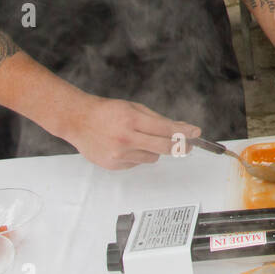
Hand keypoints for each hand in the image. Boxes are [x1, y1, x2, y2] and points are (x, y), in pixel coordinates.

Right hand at [62, 96, 200, 170]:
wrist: (78, 121)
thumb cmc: (108, 111)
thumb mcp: (134, 108)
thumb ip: (158, 120)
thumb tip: (182, 128)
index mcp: (132, 120)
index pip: (166, 129)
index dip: (184, 132)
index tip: (196, 133)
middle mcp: (126, 139)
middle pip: (164, 148)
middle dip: (180, 146)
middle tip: (187, 144)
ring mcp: (119, 154)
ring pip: (152, 157)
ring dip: (154, 149)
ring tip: (140, 139)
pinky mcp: (113, 165)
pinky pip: (137, 163)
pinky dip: (138, 155)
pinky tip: (125, 146)